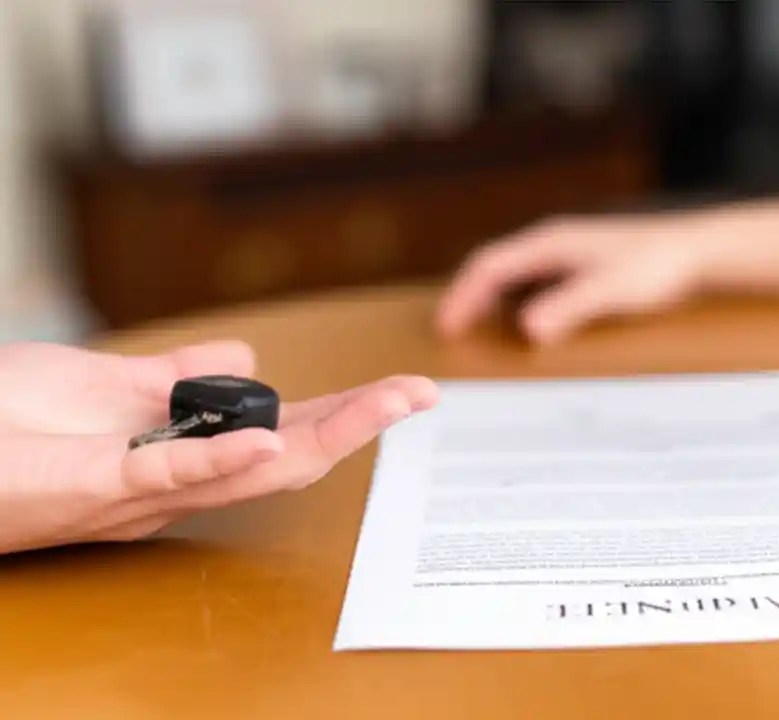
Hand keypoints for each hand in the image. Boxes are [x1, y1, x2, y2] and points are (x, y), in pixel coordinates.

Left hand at [0, 340, 436, 554]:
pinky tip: (267, 439)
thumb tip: (243, 355)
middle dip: (361, 424)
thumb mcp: (98, 384)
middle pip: (289, 455)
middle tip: (421, 393)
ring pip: (252, 470)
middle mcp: (176, 481)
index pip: (282, 430)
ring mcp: (141, 489)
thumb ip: (171, 377)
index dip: (346, 412)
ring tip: (386, 404)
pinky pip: (169, 477)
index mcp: (182, 451)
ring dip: (326, 436)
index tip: (401, 388)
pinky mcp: (96, 487)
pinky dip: (222, 459)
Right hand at [436, 215, 709, 343]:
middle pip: (495, 267)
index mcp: (550, 243)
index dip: (463, 295)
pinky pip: (534, 280)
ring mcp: (567, 252)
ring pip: (513, 273)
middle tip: (451, 329)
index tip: (448, 325)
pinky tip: (524, 320)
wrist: (697, 251)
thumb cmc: (657, 265)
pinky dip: (516, 299)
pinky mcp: (582, 265)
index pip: (489, 265)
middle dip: (469, 297)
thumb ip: (569, 307)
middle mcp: (553, 243)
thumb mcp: (610, 290)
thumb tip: (530, 329)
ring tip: (476, 327)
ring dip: (490, 298)